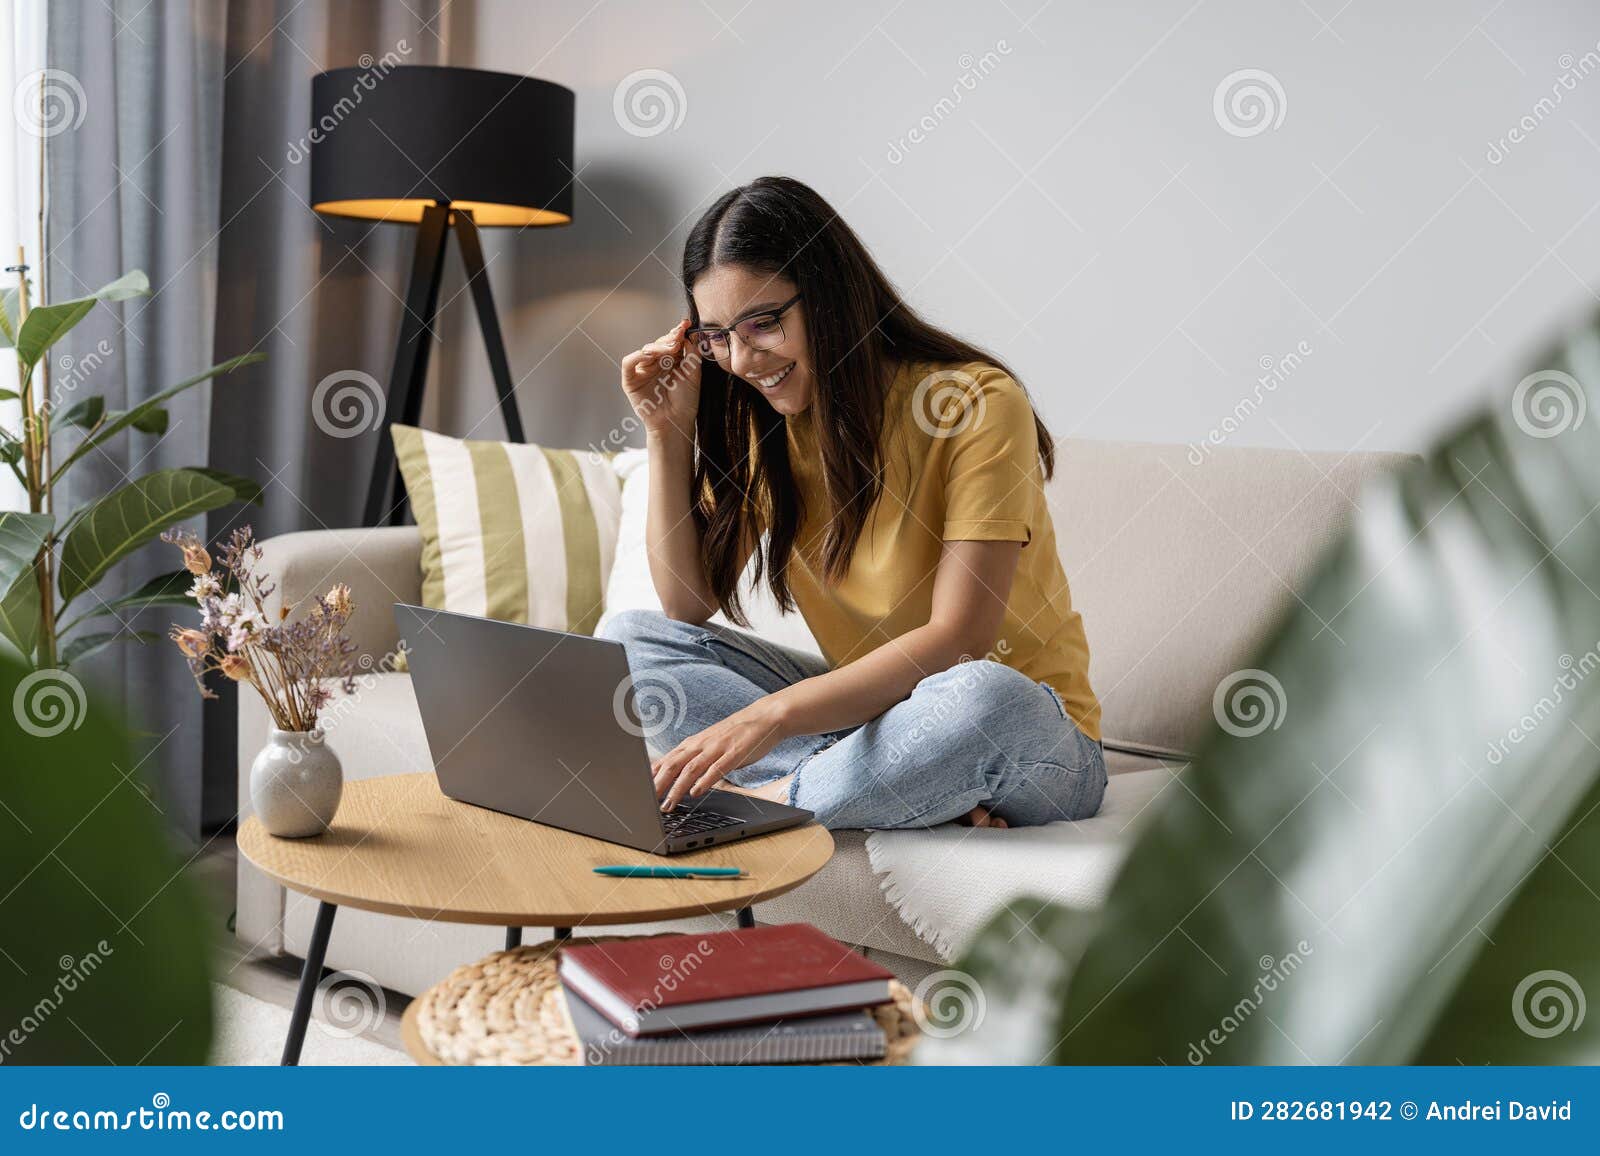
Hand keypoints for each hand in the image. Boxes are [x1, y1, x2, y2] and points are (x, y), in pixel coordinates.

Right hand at [619, 319, 702, 439]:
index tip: (685, 325)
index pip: (671, 342)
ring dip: (658, 347)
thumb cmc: (686, 402)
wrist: (676, 422)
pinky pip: (629, 363)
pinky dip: (636, 356)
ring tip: (671, 348)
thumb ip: (691, 354)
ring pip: (646, 351)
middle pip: (658, 344)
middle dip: (669, 339)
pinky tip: (647, 353)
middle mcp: (655, 364)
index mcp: (670, 362)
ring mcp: (642, 371)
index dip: (677, 333)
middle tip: (679, 336)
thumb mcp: (693, 374)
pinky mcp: (630, 381)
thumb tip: (688, 336)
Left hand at [652, 697, 790, 811]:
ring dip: (677, 788)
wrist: (763, 717)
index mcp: (693, 744)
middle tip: (648, 802)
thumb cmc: (734, 735)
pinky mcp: (734, 754)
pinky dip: (705, 781)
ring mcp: (717, 749)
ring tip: (668, 803)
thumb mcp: (708, 745)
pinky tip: (696, 793)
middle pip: (673, 765)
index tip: (639, 792)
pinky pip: (717, 768)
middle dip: (658, 785)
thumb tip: (671, 777)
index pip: (666, 761)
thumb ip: (692, 760)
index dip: (651, 777)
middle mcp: (701, 745)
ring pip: (691, 769)